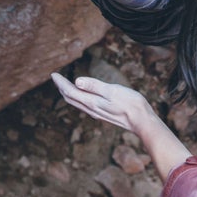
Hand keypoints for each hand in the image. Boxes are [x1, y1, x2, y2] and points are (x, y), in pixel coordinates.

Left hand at [52, 73, 190, 180]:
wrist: (142, 121)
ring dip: (68, 93)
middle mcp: (92, 109)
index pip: (70, 92)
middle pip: (71, 99)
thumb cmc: (130, 104)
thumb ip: (94, 86)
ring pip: (77, 103)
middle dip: (62, 88)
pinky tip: (81, 95)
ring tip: (64, 85)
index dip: (61, 83)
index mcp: (92, 103)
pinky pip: (84, 105)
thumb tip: (76, 81)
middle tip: (55, 78)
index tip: (53, 74)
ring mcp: (97, 112)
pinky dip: (78, 98)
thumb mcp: (112, 91)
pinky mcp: (103, 113)